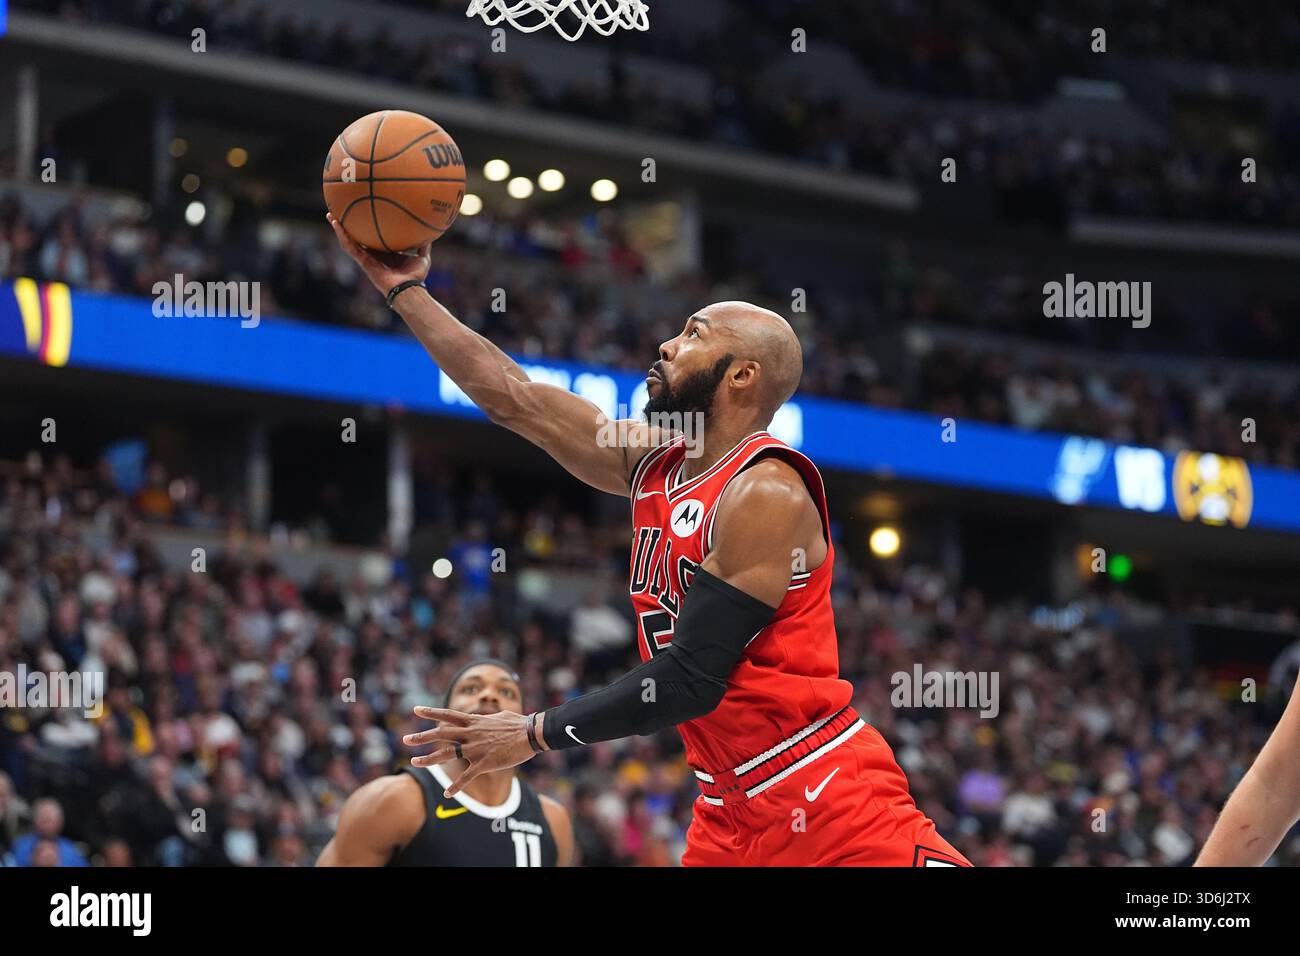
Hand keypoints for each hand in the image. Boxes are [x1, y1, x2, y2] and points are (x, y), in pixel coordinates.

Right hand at [326, 212, 431, 297]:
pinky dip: (342, 236)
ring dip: (340, 229)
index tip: (363, 216)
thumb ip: (423, 245)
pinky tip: (336, 224)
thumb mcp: (422, 257)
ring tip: (331, 215)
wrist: (408, 289)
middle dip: (349, 227)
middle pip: (358, 239)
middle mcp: (374, 256)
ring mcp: (367, 259)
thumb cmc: (415, 277)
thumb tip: (430, 233)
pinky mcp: (363, 262)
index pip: (373, 239)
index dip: (367, 230)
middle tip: (341, 213)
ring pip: (349, 241)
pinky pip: (350, 247)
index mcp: (385, 254)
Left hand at [403, 707, 536, 796]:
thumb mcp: (499, 716)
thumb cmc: (518, 724)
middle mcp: (471, 733)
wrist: (531, 734)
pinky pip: (467, 777)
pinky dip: (457, 786)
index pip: (447, 714)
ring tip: (414, 762)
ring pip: (448, 754)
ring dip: (429, 759)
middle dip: (422, 737)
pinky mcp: (485, 763)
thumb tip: (484, 717)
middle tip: (406, 739)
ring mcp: (476, 749)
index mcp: (474, 721)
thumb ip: (486, 719)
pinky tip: (448, 794)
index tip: (415, 709)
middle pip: (441, 734)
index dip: (431, 712)